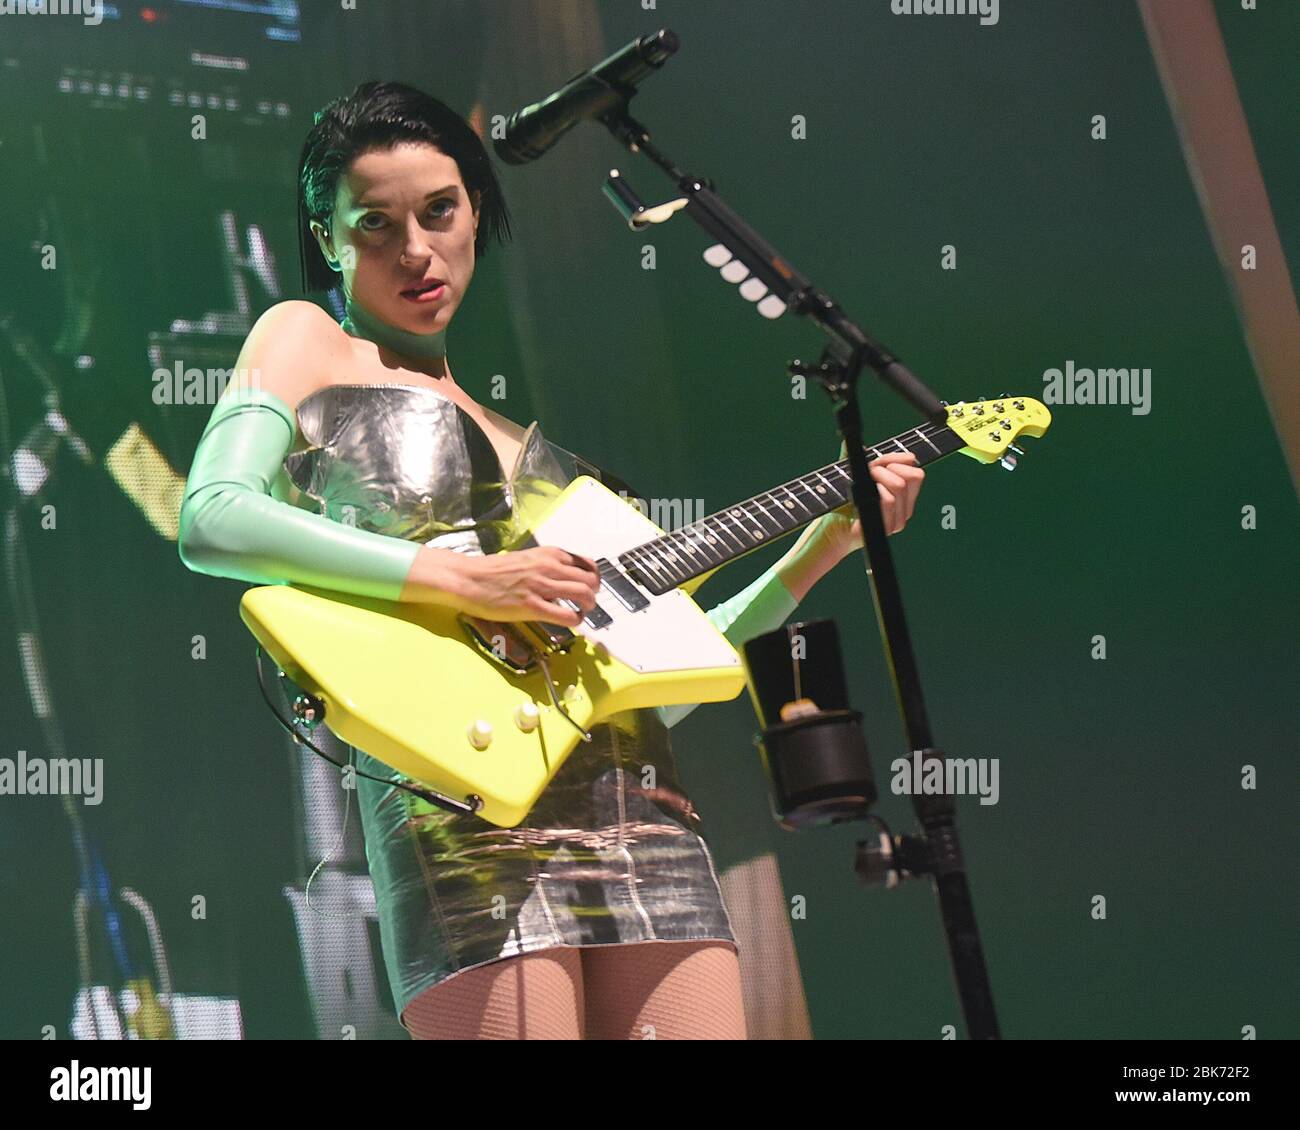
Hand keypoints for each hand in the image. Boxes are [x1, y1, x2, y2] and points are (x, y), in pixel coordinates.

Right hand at [405, 545, 599, 625]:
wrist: (468, 578)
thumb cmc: (493, 571)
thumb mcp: (526, 559)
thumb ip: (547, 565)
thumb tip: (564, 579)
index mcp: (549, 554)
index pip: (587, 563)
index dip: (594, 578)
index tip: (590, 587)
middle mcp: (549, 567)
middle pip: (590, 580)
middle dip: (594, 594)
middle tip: (587, 603)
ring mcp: (541, 586)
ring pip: (584, 595)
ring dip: (588, 607)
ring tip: (582, 613)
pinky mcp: (532, 606)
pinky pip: (568, 615)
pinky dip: (576, 621)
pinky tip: (570, 622)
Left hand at [817, 448, 925, 560]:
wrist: (832, 530)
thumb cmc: (844, 507)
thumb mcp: (855, 480)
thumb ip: (861, 463)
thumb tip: (860, 445)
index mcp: (905, 499)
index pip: (917, 472)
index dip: (898, 460)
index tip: (878, 462)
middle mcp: (905, 510)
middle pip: (912, 475)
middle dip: (887, 466)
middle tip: (869, 473)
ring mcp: (897, 521)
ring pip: (899, 486)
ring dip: (878, 477)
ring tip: (863, 484)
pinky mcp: (884, 528)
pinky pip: (888, 500)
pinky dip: (875, 491)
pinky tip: (863, 495)